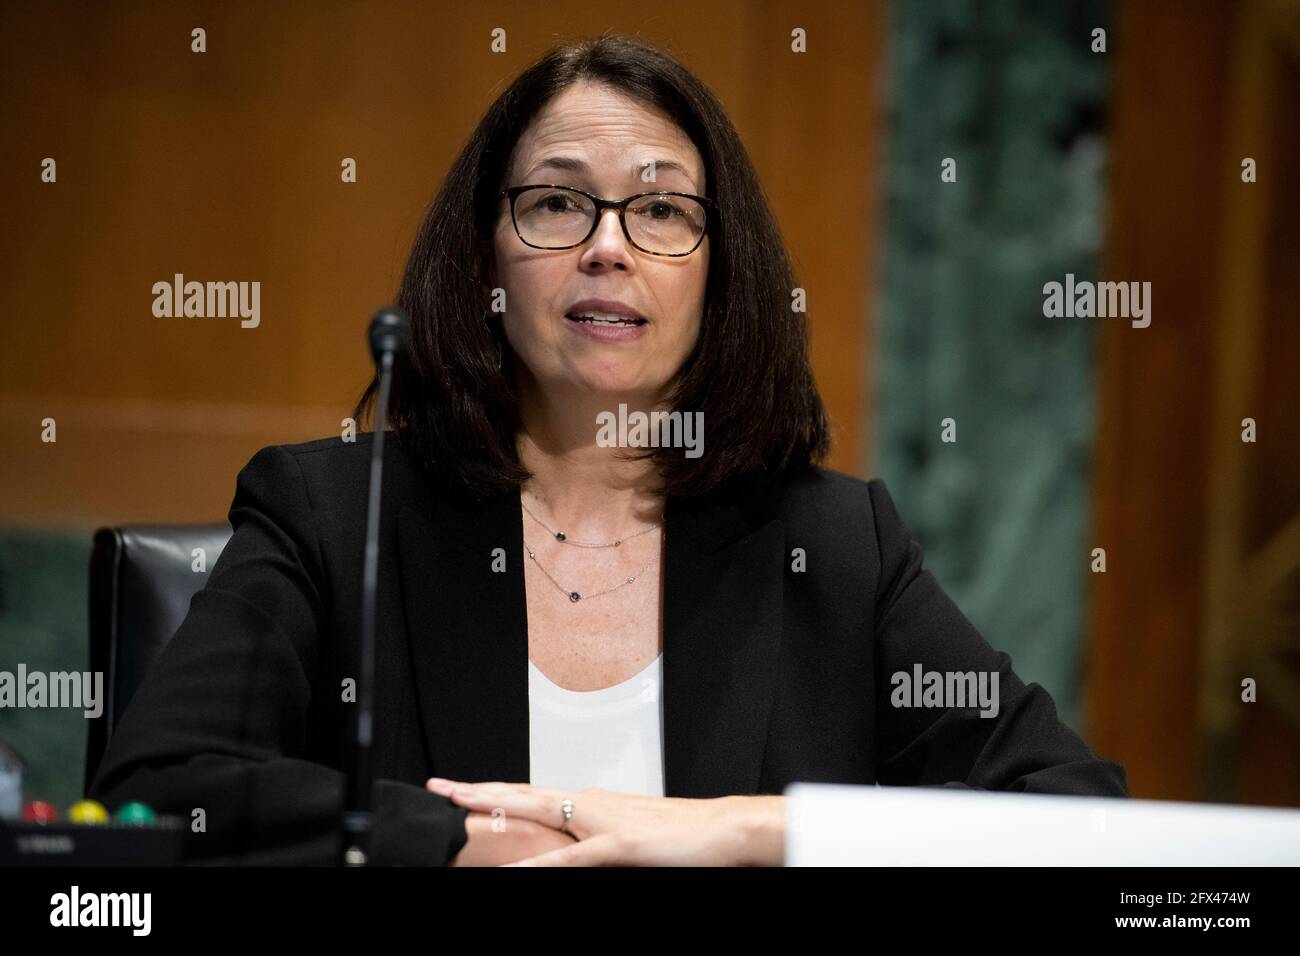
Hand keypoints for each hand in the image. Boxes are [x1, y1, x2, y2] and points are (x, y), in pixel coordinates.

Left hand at [427, 777, 784, 865]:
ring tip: (461, 806)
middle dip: (477, 790)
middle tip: (440, 787)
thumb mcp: (624, 835)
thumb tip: (570, 844)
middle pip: (520, 794)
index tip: (458, 789)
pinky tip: (512, 871)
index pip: (528, 794)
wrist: (720, 830)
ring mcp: (599, 821)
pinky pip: (568, 858)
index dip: (491, 790)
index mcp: (587, 804)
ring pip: (536, 812)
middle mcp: (587, 804)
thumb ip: (592, 839)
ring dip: (497, 808)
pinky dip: (537, 866)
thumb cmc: (679, 835)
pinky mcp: (617, 844)